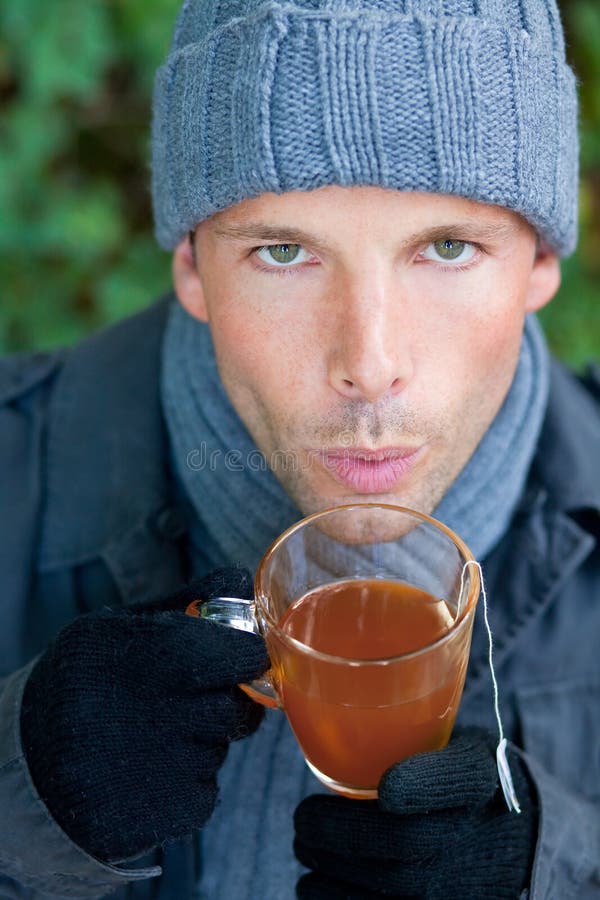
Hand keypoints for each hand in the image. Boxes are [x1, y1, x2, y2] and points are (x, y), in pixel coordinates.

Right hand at [20, 568, 268, 863]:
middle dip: (225, 702)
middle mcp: (140, 714)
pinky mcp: (148, 819)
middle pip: (232, 709)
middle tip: (193, 698)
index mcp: (133, 655)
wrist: (24, 765)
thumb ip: (184, 603)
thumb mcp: (117, 628)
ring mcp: (145, 773)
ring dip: (201, 742)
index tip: (241, 656)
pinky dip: (187, 784)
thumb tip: (240, 578)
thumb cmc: (82, 683)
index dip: (245, 656)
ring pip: (217, 751)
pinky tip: (146, 773)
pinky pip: (203, 794)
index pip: (231, 655)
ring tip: (152, 735)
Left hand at [294, 728, 537, 899]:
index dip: (425, 786)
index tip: (386, 788)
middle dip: (346, 833)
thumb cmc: (464, 781)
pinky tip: (313, 883)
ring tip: (306, 845)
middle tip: (303, 820)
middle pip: (411, 840)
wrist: (519, 841)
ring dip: (334, 867)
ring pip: (394, 883)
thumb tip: (333, 698)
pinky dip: (339, 898)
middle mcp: (481, 831)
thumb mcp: (457, 744)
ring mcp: (466, 880)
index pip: (462, 779)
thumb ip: (414, 730)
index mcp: (482, 774)